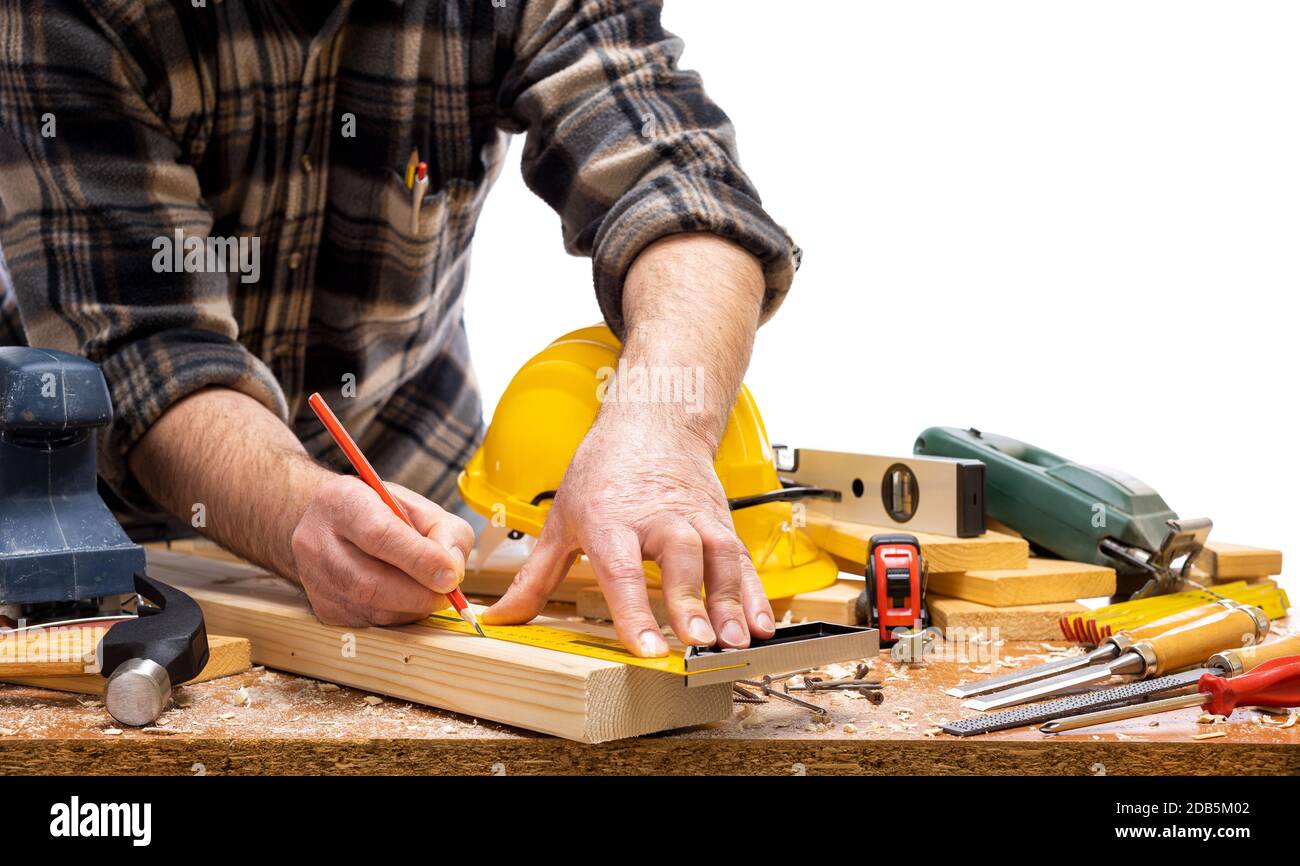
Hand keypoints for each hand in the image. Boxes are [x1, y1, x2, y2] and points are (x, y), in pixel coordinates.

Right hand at [291, 475, 474, 626]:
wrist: (328, 524)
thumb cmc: (378, 512)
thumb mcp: (416, 504)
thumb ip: (443, 530)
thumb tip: (451, 571)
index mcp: (343, 503)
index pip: (379, 535)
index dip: (420, 560)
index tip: (451, 576)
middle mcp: (317, 542)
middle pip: (371, 583)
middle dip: (420, 594)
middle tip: (448, 592)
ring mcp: (314, 580)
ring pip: (373, 610)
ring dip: (412, 608)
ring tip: (427, 589)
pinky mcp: (323, 609)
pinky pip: (370, 624)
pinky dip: (398, 616)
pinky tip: (405, 598)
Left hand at [483, 415, 776, 656]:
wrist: (654, 421)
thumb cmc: (605, 473)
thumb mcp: (562, 519)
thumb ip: (535, 576)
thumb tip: (499, 618)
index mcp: (612, 519)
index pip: (623, 570)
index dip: (634, 611)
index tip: (647, 648)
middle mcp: (660, 518)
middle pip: (681, 559)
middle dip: (692, 601)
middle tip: (699, 641)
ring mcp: (697, 519)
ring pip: (720, 559)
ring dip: (733, 602)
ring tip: (737, 642)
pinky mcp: (723, 523)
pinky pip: (743, 560)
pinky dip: (756, 593)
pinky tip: (762, 625)